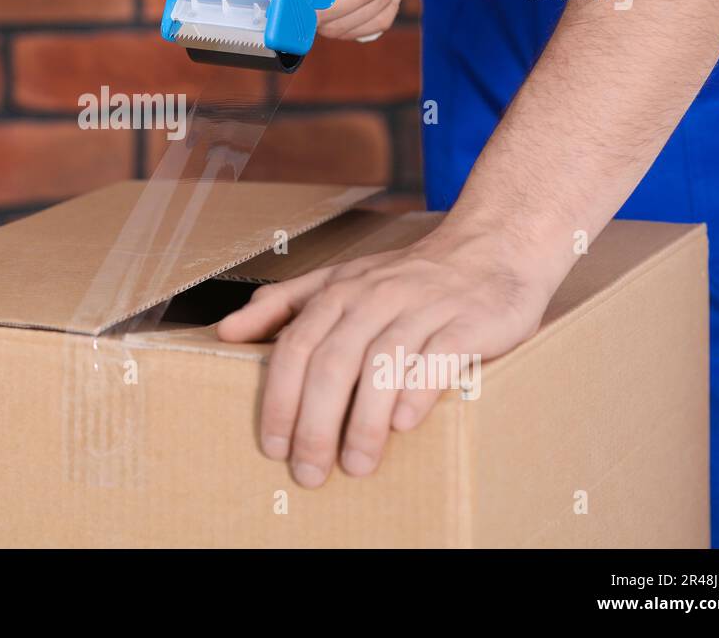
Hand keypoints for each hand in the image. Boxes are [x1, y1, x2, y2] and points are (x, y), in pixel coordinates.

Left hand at [216, 220, 561, 486]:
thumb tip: (226, 331)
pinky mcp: (468, 321)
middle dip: (316, 423)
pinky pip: (437, 357)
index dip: (280, 399)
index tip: (274, 445)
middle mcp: (376, 297)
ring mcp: (422, 307)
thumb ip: (283, 304)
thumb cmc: (406, 277)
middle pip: (333, 363)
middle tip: (309, 470)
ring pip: (382, 364)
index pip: (296, 347)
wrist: (491, 248)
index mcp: (339, 291)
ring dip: (364, 421)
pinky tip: (404, 425)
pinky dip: (417, 391)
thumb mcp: (338, 281)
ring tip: (356, 464)